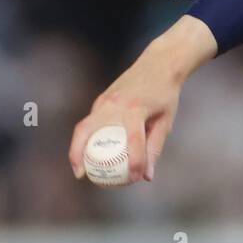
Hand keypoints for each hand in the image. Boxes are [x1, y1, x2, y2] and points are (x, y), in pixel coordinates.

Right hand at [68, 16, 215, 183]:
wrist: (159, 64)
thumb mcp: (166, 120)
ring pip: (83, 126)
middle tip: (81, 175)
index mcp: (136, 108)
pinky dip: (87, 137)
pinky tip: (90, 152)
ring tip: (79, 168)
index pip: (133, 140)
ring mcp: (105, 99)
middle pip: (88, 131)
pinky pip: (91, 121)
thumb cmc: (165, 94)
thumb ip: (155, 147)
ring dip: (77, 147)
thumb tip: (147, 177)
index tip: (135, 179)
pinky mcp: (102, 99)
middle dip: (78, 154)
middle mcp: (115, 103)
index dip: (134, 162)